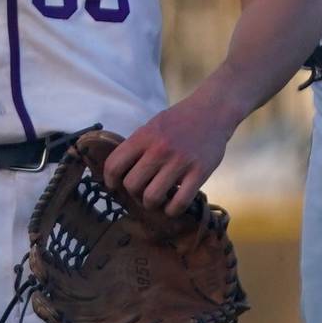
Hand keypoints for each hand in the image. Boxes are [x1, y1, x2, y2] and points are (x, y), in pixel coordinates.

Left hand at [105, 93, 239, 215]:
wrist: (212, 113)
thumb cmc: (178, 121)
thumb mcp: (151, 126)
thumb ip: (137, 146)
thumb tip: (118, 170)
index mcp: (143, 137)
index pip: (114, 165)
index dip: (109, 180)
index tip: (113, 186)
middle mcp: (158, 150)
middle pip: (131, 185)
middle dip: (132, 194)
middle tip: (140, 192)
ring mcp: (180, 162)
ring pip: (152, 197)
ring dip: (151, 204)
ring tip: (155, 200)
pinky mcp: (200, 173)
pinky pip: (180, 202)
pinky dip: (172, 210)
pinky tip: (172, 206)